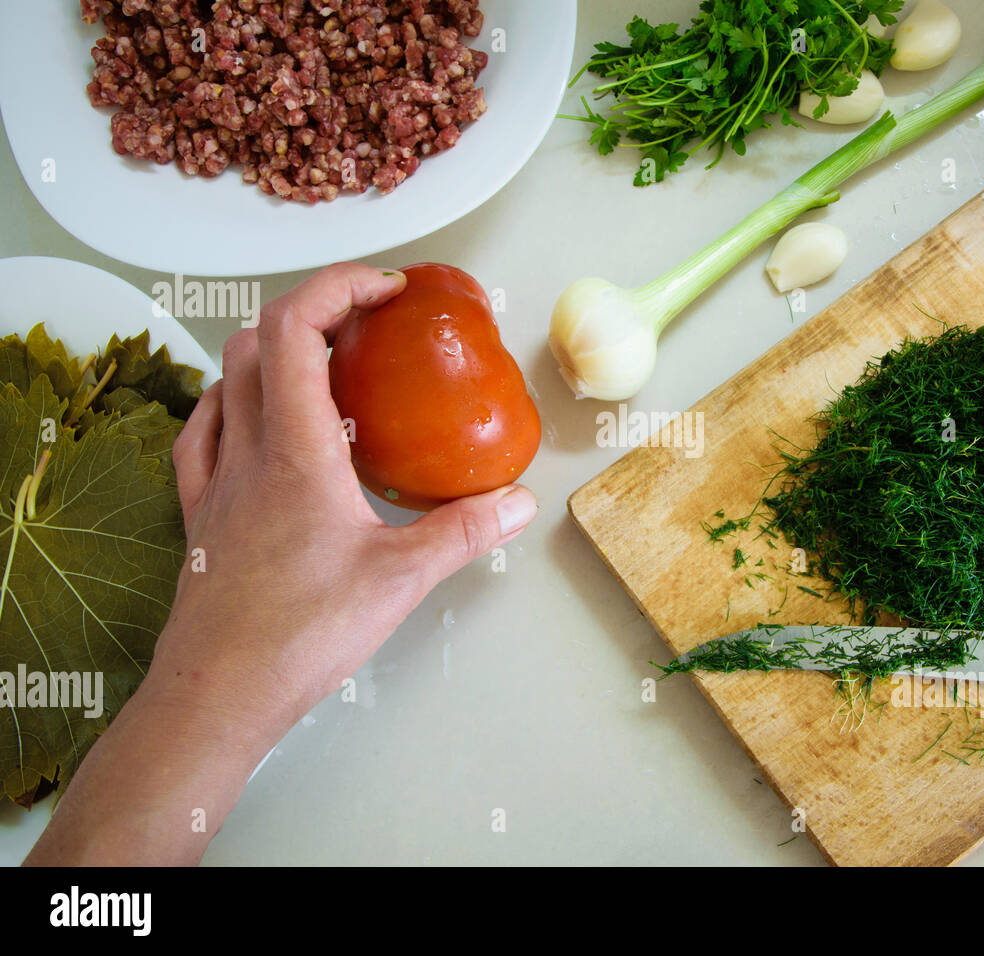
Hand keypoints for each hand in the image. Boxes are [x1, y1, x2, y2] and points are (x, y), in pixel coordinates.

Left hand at [25, 262, 536, 864]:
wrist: (217, 693)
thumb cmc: (302, 634)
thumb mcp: (399, 580)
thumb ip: (463, 533)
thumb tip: (518, 501)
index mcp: (295, 450)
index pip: (297, 330)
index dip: (337, 287)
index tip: (387, 289)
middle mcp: (246, 449)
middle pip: (259, 341)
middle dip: (314, 311)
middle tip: (369, 324)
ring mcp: (215, 480)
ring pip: (226, 380)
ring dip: (272, 351)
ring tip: (325, 368)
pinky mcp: (200, 513)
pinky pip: (202, 431)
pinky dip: (231, 401)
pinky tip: (253, 419)